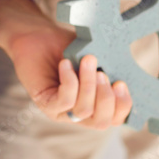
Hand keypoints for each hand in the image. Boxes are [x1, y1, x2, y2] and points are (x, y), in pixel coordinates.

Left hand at [7, 24, 131, 126]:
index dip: (122, 106)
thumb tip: (121, 72)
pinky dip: (70, 81)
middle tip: (103, 74)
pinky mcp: (45, 103)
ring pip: (83, 110)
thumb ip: (107, 66)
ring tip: (87, 61)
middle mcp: (77, 113)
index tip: (121, 83)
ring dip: (89, 85)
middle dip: (106, 98)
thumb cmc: (65, 46)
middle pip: (101, 122)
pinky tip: (66, 64)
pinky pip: (65, 101)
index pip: (114, 119)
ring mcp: (60, 111)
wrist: (36, 36)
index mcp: (94, 104)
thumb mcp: (92, 55)